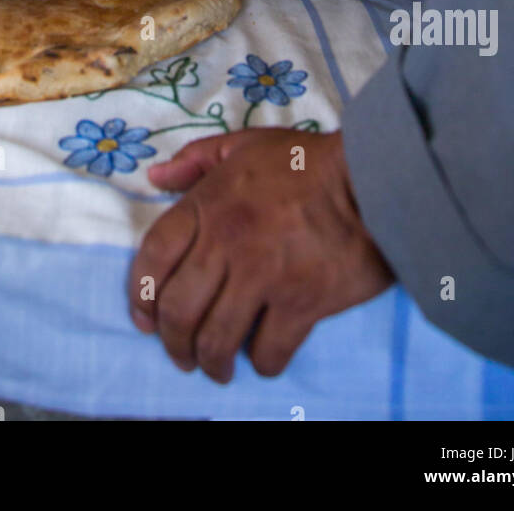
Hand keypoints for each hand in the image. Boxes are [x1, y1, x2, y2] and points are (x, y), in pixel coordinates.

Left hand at [129, 129, 393, 382]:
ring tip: (215, 368)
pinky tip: (262, 359)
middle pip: (178, 309)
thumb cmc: (307, 162)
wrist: (373, 178)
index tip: (144, 318)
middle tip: (182, 354)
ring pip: (216, 338)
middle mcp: (226, 243)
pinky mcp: (301, 303)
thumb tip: (155, 178)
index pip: (153, 257)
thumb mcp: (246, 145)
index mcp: (208, 204)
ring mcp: (262, 276)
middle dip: (173, 342)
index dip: (140, 294)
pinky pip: (267, 350)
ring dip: (210, 362)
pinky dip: (261, 363)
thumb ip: (197, 159)